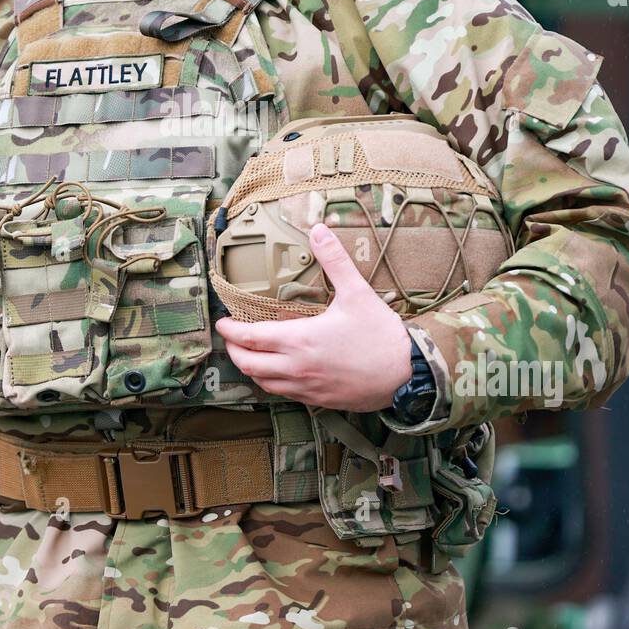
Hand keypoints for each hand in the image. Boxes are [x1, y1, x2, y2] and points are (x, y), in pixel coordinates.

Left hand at [214, 221, 412, 411]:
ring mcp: (306, 388)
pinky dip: (271, 383)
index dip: (230, 330)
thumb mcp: (357, 292)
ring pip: (263, 383)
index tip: (222, 322)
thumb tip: (318, 228)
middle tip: (231, 338)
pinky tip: (277, 373)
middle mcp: (297, 368)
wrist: (407, 375)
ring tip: (249, 353)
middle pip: (248, 364)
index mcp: (300, 340)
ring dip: (250, 368)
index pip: (250, 337)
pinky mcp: (318, 400)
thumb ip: (334, 260)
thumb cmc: (381, 335)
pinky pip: (283, 395)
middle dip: (233, 351)